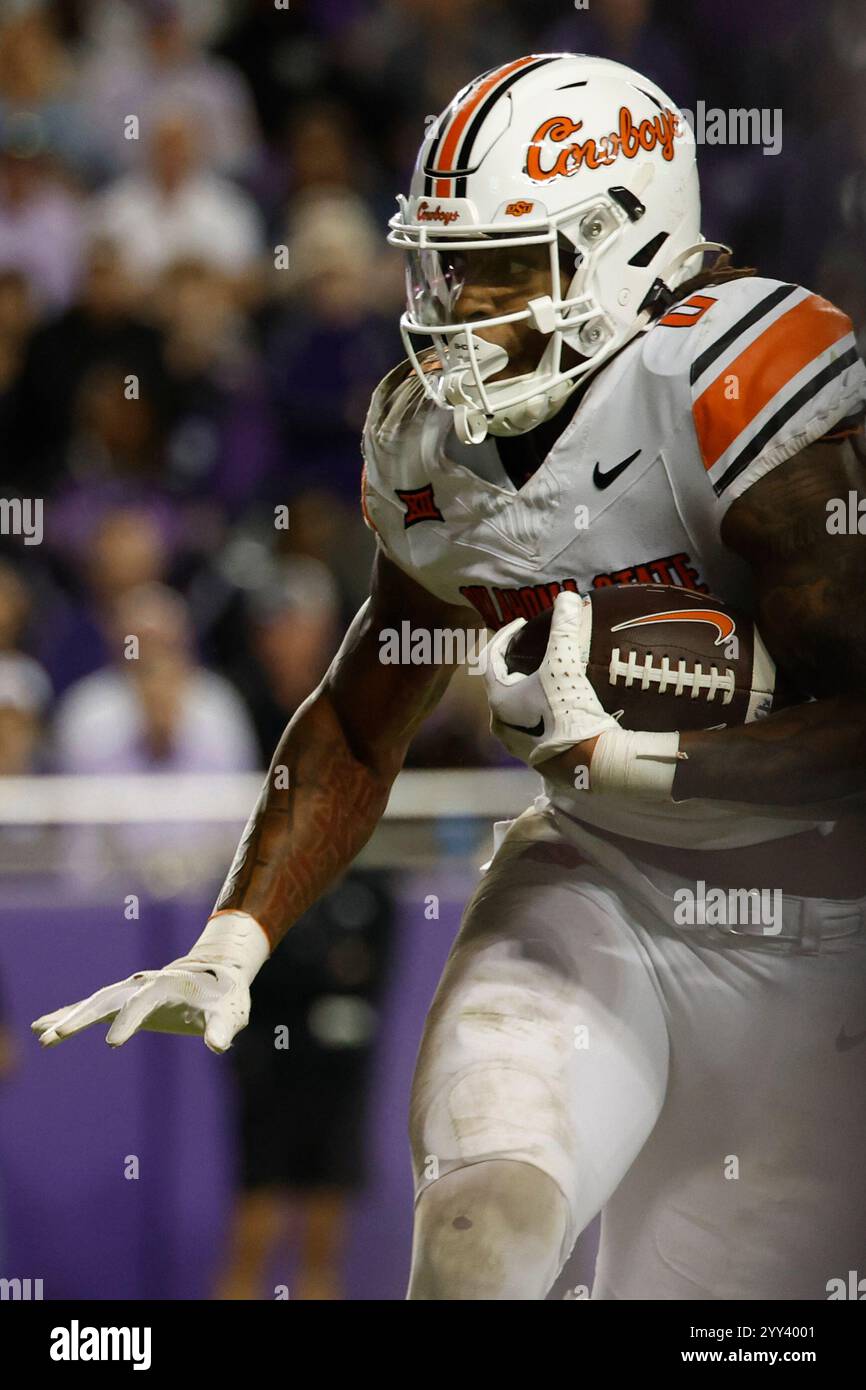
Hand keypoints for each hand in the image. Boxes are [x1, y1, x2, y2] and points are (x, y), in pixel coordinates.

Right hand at [31, 912, 269, 1054]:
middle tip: (57, 1035)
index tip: (112, 1044)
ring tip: (41, 1034)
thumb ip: (222, 1028)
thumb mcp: (230, 1013)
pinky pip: (92, 1009)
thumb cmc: (225, 998)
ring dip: (68, 1017)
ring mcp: (131, 991)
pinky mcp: (124, 1003)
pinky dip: (69, 1016)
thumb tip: (217, 1046)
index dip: (128, 1020)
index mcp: (168, 984)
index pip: (144, 1001)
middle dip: (82, 1016)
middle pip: (108, 998)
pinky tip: (42, 1027)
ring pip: (94, 1003)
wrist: (216, 976)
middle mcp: (143, 984)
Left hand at [484, 591, 619, 766]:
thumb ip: (564, 628)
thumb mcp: (565, 666)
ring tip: (549, 670)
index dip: (504, 635)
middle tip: (535, 646)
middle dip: (516, 661)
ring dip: (527, 684)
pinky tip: (560, 699)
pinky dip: (539, 704)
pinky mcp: (535, 752)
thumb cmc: (568, 713)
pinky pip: (531, 720)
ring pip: (515, 703)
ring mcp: (515, 740)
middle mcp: (500, 721)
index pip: (489, 658)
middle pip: (501, 681)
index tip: (522, 623)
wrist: (589, 763)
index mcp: (499, 699)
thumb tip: (567, 596)